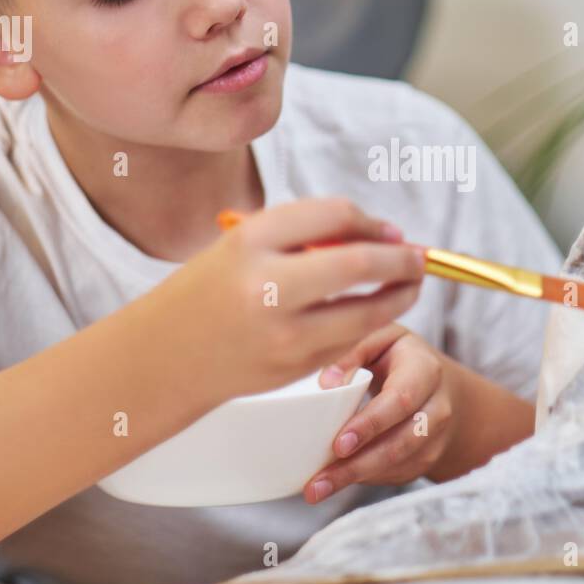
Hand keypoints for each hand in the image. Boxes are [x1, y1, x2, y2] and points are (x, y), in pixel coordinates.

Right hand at [150, 198, 425, 404]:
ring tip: (411, 285)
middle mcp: (266, 284)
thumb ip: (303, 234)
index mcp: (251, 239)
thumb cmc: (211, 289)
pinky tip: (374, 313)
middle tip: (418, 258)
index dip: (374, 222)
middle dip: (401, 260)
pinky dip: (370, 325)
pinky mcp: (294, 368)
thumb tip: (380, 236)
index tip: (392, 230)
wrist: (164, 355)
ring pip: (367, 311)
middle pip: (360, 262)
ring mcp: (282, 332)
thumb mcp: (243, 245)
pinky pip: (349, 341)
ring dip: (400, 296)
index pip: (336, 215)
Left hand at [303, 324, 461, 503]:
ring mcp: (435, 439)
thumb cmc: (405, 361)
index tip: (339, 444)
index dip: (371, 424)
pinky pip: (395, 475)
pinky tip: (335, 482)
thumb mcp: (385, 341)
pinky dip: (364, 480)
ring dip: (355, 479)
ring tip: (316, 489)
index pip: (401, 401)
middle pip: (399, 443)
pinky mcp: (426, 460)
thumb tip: (327, 383)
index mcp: (426, 371)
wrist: (447, 390)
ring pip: (396, 465)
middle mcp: (437, 409)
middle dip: (357, 465)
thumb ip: (355, 356)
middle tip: (318, 482)